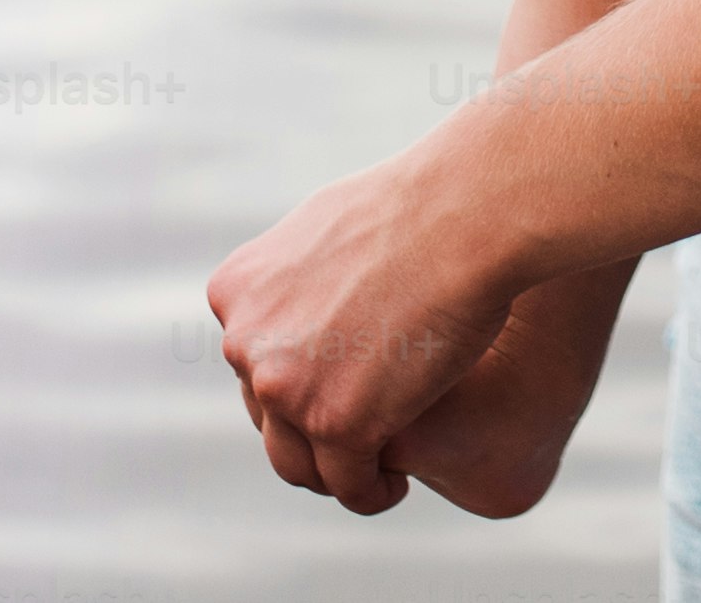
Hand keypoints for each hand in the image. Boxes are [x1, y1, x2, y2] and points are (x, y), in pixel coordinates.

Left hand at [209, 157, 520, 512]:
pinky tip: (395, 485)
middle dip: (311, 427)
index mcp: (236, 293)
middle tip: (360, 435)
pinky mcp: (337, 424)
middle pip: (268, 414)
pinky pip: (346, 484)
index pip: (253, 364)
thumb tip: (304, 297)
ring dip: (331, 475)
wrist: (464, 214)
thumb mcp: (327, 227)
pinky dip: (368, 494)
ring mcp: (286, 388)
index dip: (298, 382)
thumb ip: (300, 274)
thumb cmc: (417, 207)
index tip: (341, 389)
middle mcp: (245, 344)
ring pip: (296, 462)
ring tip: (373, 474)